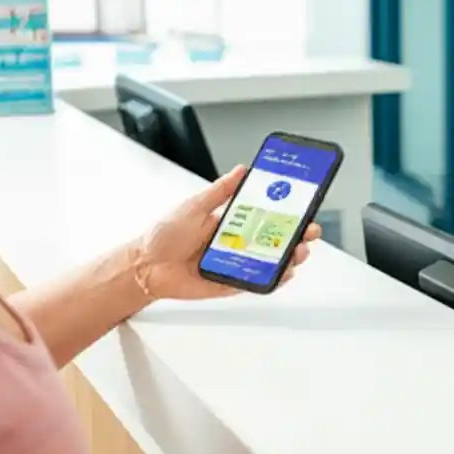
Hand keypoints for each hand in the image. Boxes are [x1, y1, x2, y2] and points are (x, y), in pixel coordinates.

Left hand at [131, 165, 322, 302]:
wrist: (144, 266)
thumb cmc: (163, 235)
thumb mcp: (194, 205)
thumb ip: (220, 191)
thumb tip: (242, 170)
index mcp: (230, 222)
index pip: (265, 215)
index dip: (286, 211)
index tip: (303, 204)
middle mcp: (236, 243)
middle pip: (274, 239)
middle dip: (297, 235)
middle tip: (309, 230)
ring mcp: (236, 264)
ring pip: (271, 262)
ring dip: (290, 257)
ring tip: (299, 251)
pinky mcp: (231, 283)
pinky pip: (257, 283)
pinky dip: (274, 279)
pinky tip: (285, 273)